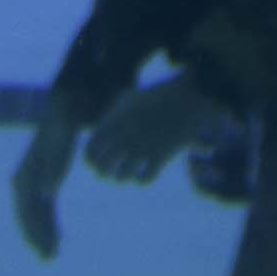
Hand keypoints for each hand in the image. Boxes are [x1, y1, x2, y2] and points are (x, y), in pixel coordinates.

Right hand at [8, 112, 83, 260]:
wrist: (63, 113)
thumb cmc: (62, 129)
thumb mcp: (60, 146)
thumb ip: (53, 168)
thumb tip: (47, 193)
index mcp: (25, 176)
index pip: (27, 210)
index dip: (35, 230)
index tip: (45, 248)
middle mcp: (24, 182)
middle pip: (28, 216)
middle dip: (37, 238)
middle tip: (49, 258)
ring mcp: (32, 183)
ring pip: (35, 215)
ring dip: (42, 234)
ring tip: (51, 255)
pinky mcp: (43, 183)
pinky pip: (43, 209)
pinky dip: (48, 224)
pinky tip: (57, 237)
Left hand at [82, 83, 213, 189]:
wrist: (186, 98)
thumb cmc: (156, 96)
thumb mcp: (128, 99)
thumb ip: (111, 115)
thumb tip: (97, 130)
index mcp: (112, 123)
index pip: (91, 151)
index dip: (90, 160)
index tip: (95, 163)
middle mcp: (124, 137)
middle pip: (103, 167)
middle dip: (103, 173)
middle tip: (107, 175)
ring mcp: (142, 148)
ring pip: (121, 176)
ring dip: (121, 178)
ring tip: (123, 176)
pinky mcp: (160, 157)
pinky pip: (144, 179)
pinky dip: (141, 180)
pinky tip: (142, 175)